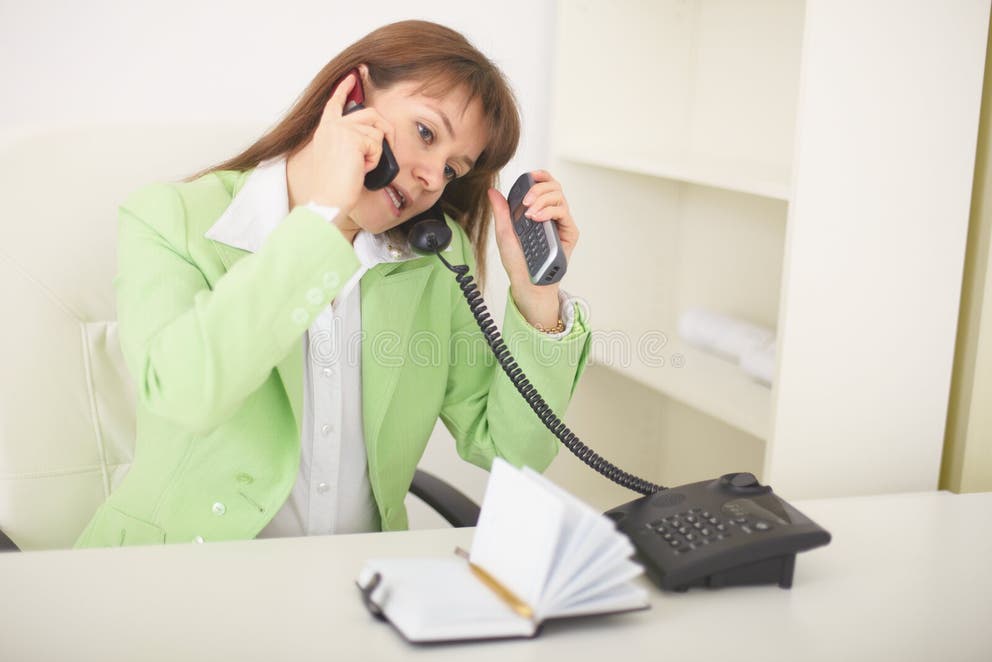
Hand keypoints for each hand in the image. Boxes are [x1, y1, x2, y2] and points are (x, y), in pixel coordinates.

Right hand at [307, 72, 395, 216]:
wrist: (327, 200)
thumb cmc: (333, 188)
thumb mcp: (338, 158)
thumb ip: (349, 142)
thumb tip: (372, 136)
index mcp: (325, 130)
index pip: (335, 103)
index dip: (345, 89)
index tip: (352, 77)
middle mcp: (331, 126)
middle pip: (370, 114)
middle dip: (384, 131)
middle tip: (385, 147)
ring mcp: (341, 129)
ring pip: (376, 132)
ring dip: (376, 152)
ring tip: (361, 167)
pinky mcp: (353, 138)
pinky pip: (377, 145)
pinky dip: (374, 160)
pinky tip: (360, 169)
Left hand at [488, 170, 579, 328]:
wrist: (526, 282)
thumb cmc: (517, 261)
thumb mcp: (504, 233)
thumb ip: (500, 211)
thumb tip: (492, 191)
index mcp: (537, 210)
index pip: (543, 185)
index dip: (538, 176)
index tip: (529, 176)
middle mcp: (551, 214)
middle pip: (554, 186)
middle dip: (538, 188)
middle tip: (526, 201)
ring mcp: (561, 222)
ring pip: (559, 196)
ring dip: (543, 199)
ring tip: (529, 213)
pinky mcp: (569, 232)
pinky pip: (563, 212)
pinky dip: (549, 211)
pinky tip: (537, 218)